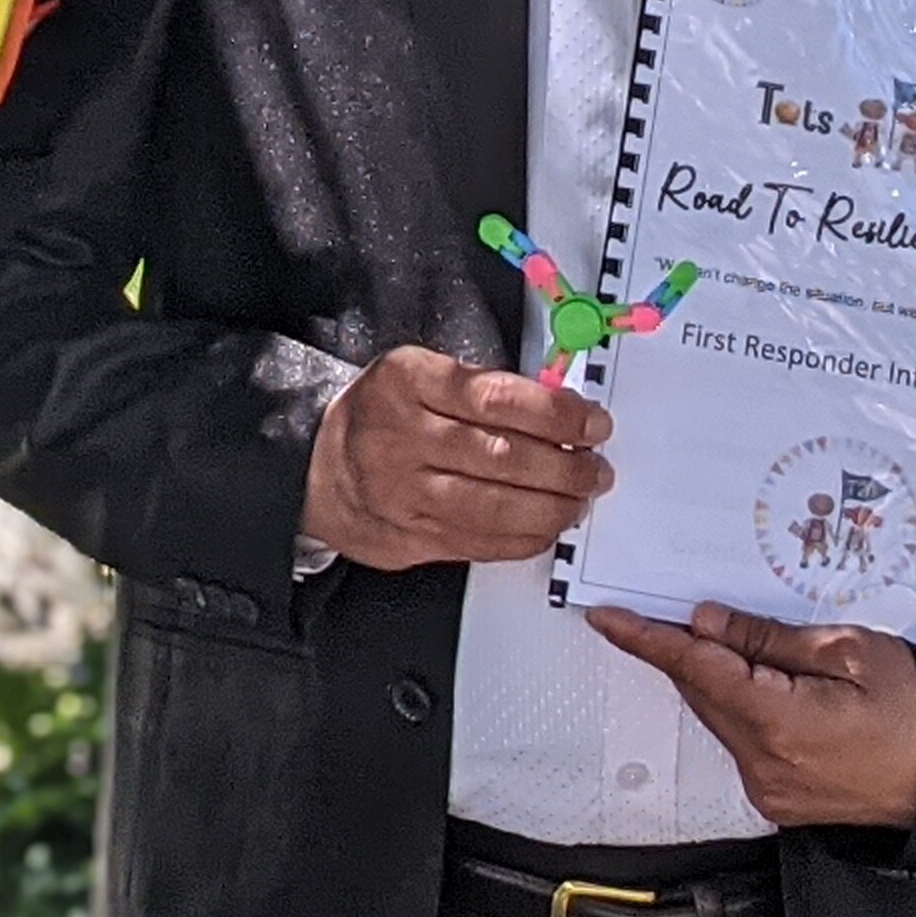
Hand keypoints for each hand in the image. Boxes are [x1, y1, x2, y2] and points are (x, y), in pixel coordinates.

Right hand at [302, 345, 611, 569]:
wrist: (319, 468)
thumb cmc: (382, 414)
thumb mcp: (419, 373)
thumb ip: (481, 387)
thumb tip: (560, 410)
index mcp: (409, 383)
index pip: (496, 398)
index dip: (555, 414)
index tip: (592, 423)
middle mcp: (404, 438)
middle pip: (502, 456)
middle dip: (565, 466)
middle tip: (596, 467)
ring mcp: (406, 494)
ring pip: (494, 507)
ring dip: (553, 506)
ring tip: (581, 497)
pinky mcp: (412, 537)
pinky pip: (480, 543)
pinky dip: (525, 538)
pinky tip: (549, 526)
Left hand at [585, 603, 915, 828]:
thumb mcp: (850, 651)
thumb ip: (770, 639)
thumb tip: (710, 622)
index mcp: (779, 722)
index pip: (695, 669)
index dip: (647, 640)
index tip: (609, 618)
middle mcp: (763, 763)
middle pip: (702, 692)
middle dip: (687, 650)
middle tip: (678, 610)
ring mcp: (768, 787)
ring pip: (718, 717)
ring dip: (716, 678)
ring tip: (741, 646)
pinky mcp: (776, 798)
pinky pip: (739, 741)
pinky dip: (739, 708)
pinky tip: (762, 686)